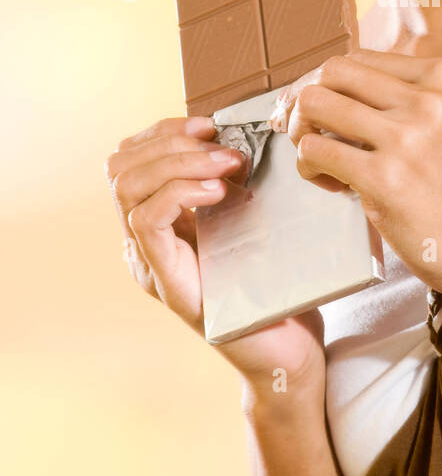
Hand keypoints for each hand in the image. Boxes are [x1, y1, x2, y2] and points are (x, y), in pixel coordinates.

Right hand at [104, 116, 326, 395]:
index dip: (164, 131)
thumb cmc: (276, 283)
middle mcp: (143, 244)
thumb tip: (233, 134)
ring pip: (127, 189)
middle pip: (120, 167)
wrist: (288, 351)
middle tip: (222, 147)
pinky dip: (179, 193)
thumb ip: (230, 183)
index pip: (130, 157)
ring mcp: (149, 265)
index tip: (210, 125)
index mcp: (158, 223)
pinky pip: (147, 222)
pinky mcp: (167, 284)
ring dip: (179, 162)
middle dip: (170, 141)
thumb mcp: (249, 219)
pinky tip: (218, 192)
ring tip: (226, 166)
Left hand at [278, 50, 441, 301]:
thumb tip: (329, 87)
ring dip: (303, 133)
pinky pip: (314, 150)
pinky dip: (310, 168)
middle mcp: (429, 99)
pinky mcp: (386, 178)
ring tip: (323, 162)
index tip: (312, 109)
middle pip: (331, 72)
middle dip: (304, 101)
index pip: (359, 59)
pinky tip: (337, 187)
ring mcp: (408, 137)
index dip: (325, 83)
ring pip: (314, 103)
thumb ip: (403, 101)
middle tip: (304, 132)